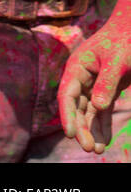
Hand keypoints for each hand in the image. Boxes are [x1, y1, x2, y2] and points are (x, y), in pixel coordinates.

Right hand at [59, 12, 130, 153]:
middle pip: (76, 107)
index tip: (71, 134)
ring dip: (92, 130)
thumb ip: (107, 83)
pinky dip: (103, 124)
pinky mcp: (105, 90)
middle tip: (90, 148)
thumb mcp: (118, 61)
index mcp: (77, 67)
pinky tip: (105, 140)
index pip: (67, 94)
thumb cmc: (125, 41)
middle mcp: (81, 78)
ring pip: (88, 111)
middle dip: (82, 128)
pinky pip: (101, 111)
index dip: (67, 115)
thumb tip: (97, 106)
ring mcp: (93, 84)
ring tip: (97, 150)